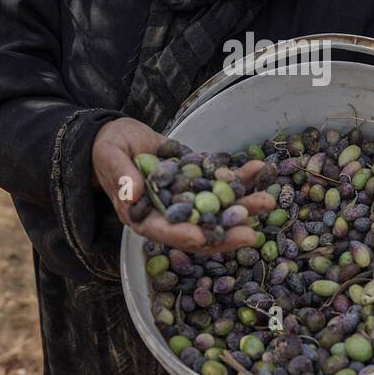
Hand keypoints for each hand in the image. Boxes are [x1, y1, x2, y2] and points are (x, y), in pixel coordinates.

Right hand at [92, 117, 274, 254]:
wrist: (119, 137)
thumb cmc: (107, 149)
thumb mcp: (110, 157)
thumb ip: (121, 176)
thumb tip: (132, 195)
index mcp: (143, 217)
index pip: (165, 232)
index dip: (184, 236)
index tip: (204, 238)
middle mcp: (168, 212)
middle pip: (199, 228)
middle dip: (225, 231)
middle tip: (250, 235)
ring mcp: (186, 197)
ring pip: (217, 207)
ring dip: (242, 206)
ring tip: (266, 201)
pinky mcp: (197, 180)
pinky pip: (221, 181)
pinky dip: (239, 177)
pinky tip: (257, 169)